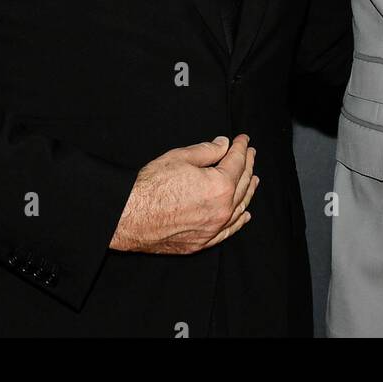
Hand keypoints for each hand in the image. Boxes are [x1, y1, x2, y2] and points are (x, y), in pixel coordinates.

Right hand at [109, 134, 258, 253]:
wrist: (128, 217)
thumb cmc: (151, 187)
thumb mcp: (181, 157)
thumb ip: (208, 150)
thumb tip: (223, 144)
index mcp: (220, 186)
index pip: (237, 162)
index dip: (241, 147)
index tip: (243, 139)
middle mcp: (222, 210)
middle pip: (242, 183)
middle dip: (248, 165)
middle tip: (250, 153)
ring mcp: (212, 229)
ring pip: (239, 207)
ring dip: (248, 191)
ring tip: (253, 179)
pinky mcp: (201, 242)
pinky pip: (227, 231)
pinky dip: (238, 221)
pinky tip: (244, 214)